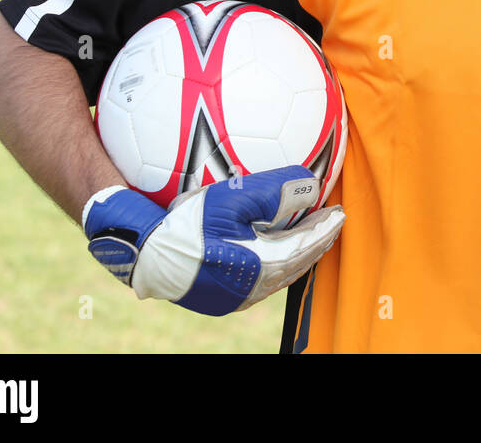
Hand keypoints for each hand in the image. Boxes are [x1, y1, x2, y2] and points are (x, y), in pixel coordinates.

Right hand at [82, 165, 344, 315]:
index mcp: (261, 267)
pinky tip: (270, 244)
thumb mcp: (230, 197)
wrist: (140, 254)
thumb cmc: (184, 224)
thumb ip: (273, 190)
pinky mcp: (219, 296)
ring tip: (307, 232)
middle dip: (316, 242)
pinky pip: (259, 276)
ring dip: (297, 251)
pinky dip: (275, 258)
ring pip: (279, 272)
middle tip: (330, 222)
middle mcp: (253, 288)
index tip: (340, 212)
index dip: (325, 228)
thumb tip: (311, 183)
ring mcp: (235, 296)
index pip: (305, 246)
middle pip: (296, 263)